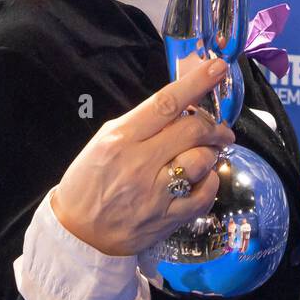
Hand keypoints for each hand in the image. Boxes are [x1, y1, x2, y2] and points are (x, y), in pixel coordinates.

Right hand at [50, 54, 232, 256]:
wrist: (80, 232)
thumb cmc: (90, 180)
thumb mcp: (105, 141)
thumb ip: (141, 123)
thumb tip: (181, 106)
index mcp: (121, 139)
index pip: (165, 103)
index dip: (196, 82)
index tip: (217, 67)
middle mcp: (140, 163)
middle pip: (192, 130)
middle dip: (214, 124)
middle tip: (220, 127)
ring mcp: (156, 193)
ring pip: (203, 161)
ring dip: (213, 152)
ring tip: (208, 153)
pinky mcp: (168, 218)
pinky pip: (205, 194)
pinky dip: (211, 181)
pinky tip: (204, 178)